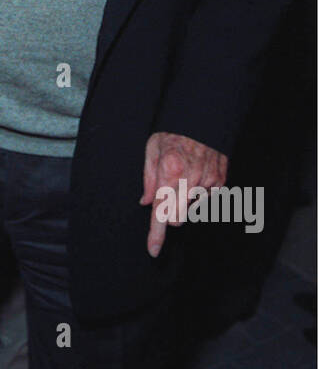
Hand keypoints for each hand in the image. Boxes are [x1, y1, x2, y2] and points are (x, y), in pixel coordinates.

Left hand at [140, 132, 227, 257]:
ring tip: (184, 176)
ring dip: (184, 200)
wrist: (203, 119)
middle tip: (168, 193)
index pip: (161, 211)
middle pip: (177, 218)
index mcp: (169, 172)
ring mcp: (208, 183)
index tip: (153, 250)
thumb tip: (147, 203)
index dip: (156, 234)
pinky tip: (197, 174)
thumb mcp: (152, 150)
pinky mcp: (220, 183)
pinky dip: (199, 193)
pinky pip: (205, 199)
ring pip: (191, 209)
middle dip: (169, 213)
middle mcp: (190, 180)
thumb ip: (149, 179)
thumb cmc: (173, 134)